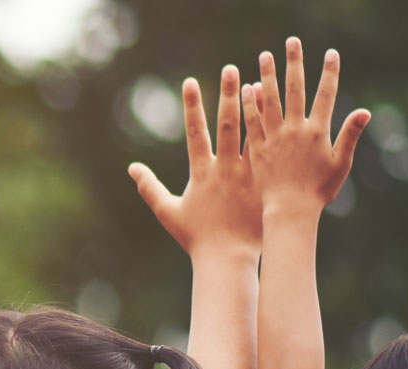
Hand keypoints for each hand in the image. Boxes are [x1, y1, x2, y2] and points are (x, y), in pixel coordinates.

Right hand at [129, 67, 261, 259]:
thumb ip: (150, 188)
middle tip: (230, 69)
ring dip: (253, 108)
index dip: (192, 105)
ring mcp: (247, 174)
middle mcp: (225, 168)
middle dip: (226, 95)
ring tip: (256, 81)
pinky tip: (275, 114)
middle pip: (226, 124)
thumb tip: (132, 168)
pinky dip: (271, 132)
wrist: (228, 259)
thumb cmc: (197, 238)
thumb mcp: (168, 212)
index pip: (195, 131)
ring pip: (252, 134)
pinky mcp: (264, 183)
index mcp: (201, 173)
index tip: (191, 81)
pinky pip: (269, 152)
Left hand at [245, 39, 370, 215]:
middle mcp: (295, 130)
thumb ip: (350, 136)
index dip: (329, 73)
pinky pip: (252, 122)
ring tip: (264, 55)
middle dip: (294, 64)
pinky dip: (250, 103)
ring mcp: (274, 138)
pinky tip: (246, 87)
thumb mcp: (340, 164)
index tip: (331, 53)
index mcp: (318, 132)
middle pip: (295, 90)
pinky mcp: (257, 149)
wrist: (290, 213)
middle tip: (291, 42)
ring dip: (268, 76)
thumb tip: (365, 111)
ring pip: (270, 100)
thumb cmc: (319, 192)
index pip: (326, 95)